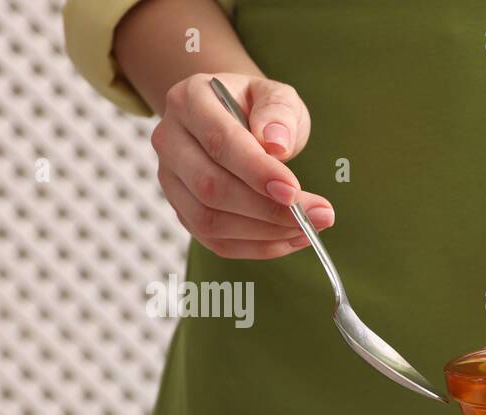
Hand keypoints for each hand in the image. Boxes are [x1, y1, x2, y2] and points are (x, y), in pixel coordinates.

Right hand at [150, 72, 332, 258]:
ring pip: (210, 221)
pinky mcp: (183, 210)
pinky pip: (217, 242)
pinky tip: (292, 238)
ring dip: (266, 233)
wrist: (236, 119)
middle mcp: (170, 141)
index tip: (294, 191)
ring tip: (309, 227)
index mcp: (189, 101)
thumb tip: (276, 144)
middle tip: (315, 215)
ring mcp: (171, 180)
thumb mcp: (275, 95)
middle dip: (267, 209)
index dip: (257, 171)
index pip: (219, 142)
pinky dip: (259, 247)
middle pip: (210, 187)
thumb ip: (278, 111)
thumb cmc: (258, 108)